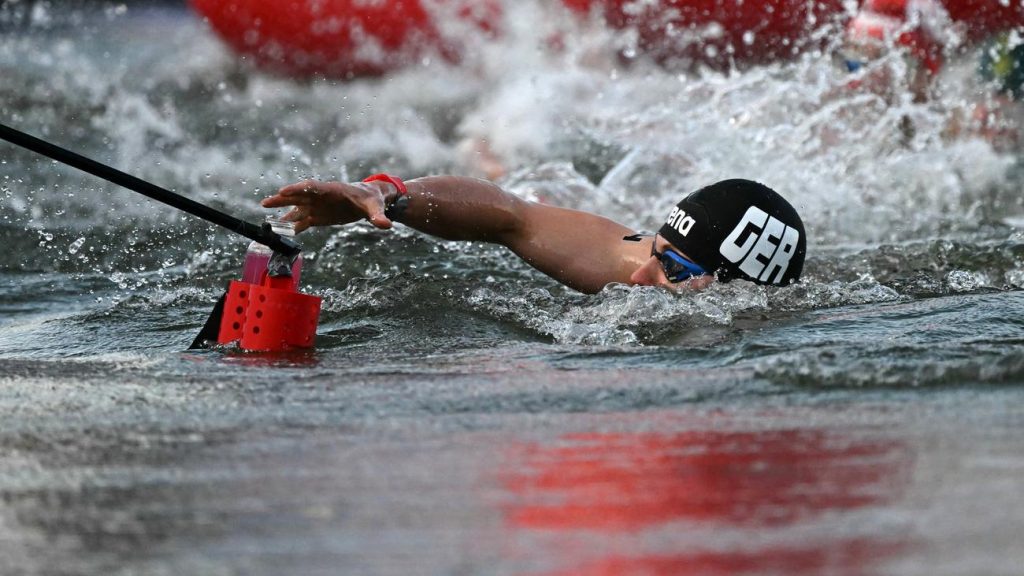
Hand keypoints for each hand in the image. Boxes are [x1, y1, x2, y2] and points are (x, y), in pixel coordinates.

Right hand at [261, 179, 392, 232]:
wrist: (371, 201)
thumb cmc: (372, 199)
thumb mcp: (376, 207)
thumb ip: (378, 216)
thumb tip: (386, 225)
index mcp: (333, 190)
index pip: (312, 187)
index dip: (298, 189)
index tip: (283, 191)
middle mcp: (322, 197)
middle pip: (299, 196)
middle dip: (283, 199)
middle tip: (265, 202)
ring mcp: (319, 206)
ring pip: (297, 209)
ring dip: (283, 213)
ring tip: (267, 217)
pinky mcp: (319, 216)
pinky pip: (303, 221)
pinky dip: (293, 226)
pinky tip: (282, 231)